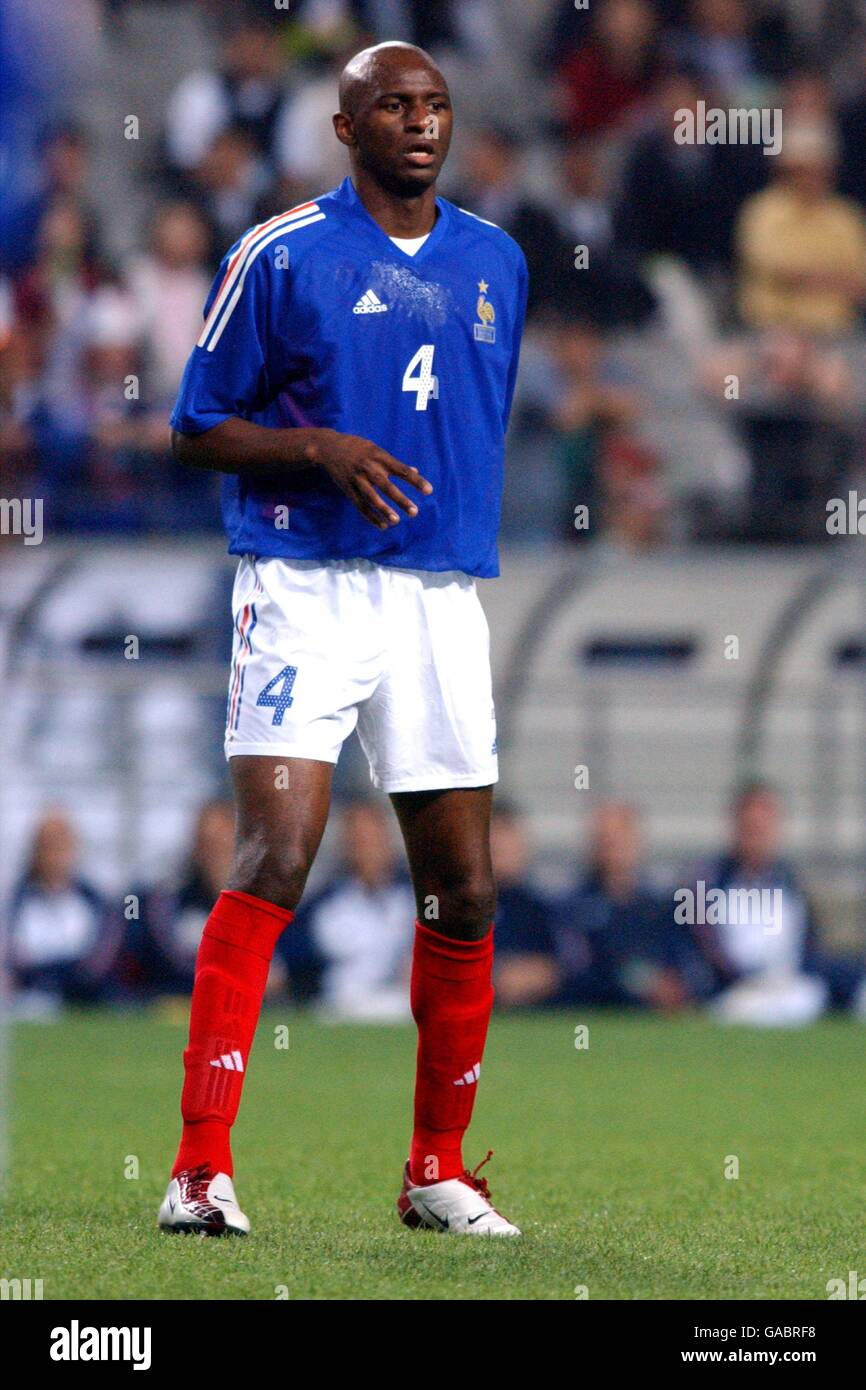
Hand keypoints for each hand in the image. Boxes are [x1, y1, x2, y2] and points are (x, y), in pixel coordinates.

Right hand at [311, 430, 431, 529]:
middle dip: (400, 499)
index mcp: (379, 457)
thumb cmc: (357, 448)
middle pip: (386, 486)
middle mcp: (368, 468)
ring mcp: (357, 479)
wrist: (328, 448)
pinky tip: (383, 526)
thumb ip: (394, 463)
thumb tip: (415, 471)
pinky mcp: (348, 489)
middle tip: (414, 512)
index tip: (429, 491)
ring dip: (384, 510)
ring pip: (371, 498)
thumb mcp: (376, 449)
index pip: (401, 470)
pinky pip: (360, 506)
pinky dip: (371, 517)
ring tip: (396, 521)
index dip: (415, 481)